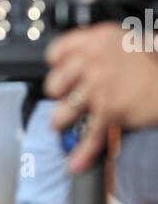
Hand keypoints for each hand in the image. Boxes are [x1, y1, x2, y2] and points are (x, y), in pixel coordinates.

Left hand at [45, 22, 157, 171]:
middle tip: (68, 97)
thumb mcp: (122, 42)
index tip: (60, 72)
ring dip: (61, 122)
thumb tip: (69, 61)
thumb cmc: (149, 65)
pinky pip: (90, 135)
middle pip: (54, 84)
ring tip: (63, 124)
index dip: (56, 65)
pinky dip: (82, 153)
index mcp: (97, 40)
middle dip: (58, 95)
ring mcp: (100, 86)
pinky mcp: (109, 109)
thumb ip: (95, 47)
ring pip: (64, 112)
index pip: (57, 52)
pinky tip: (74, 164)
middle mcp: (94, 60)